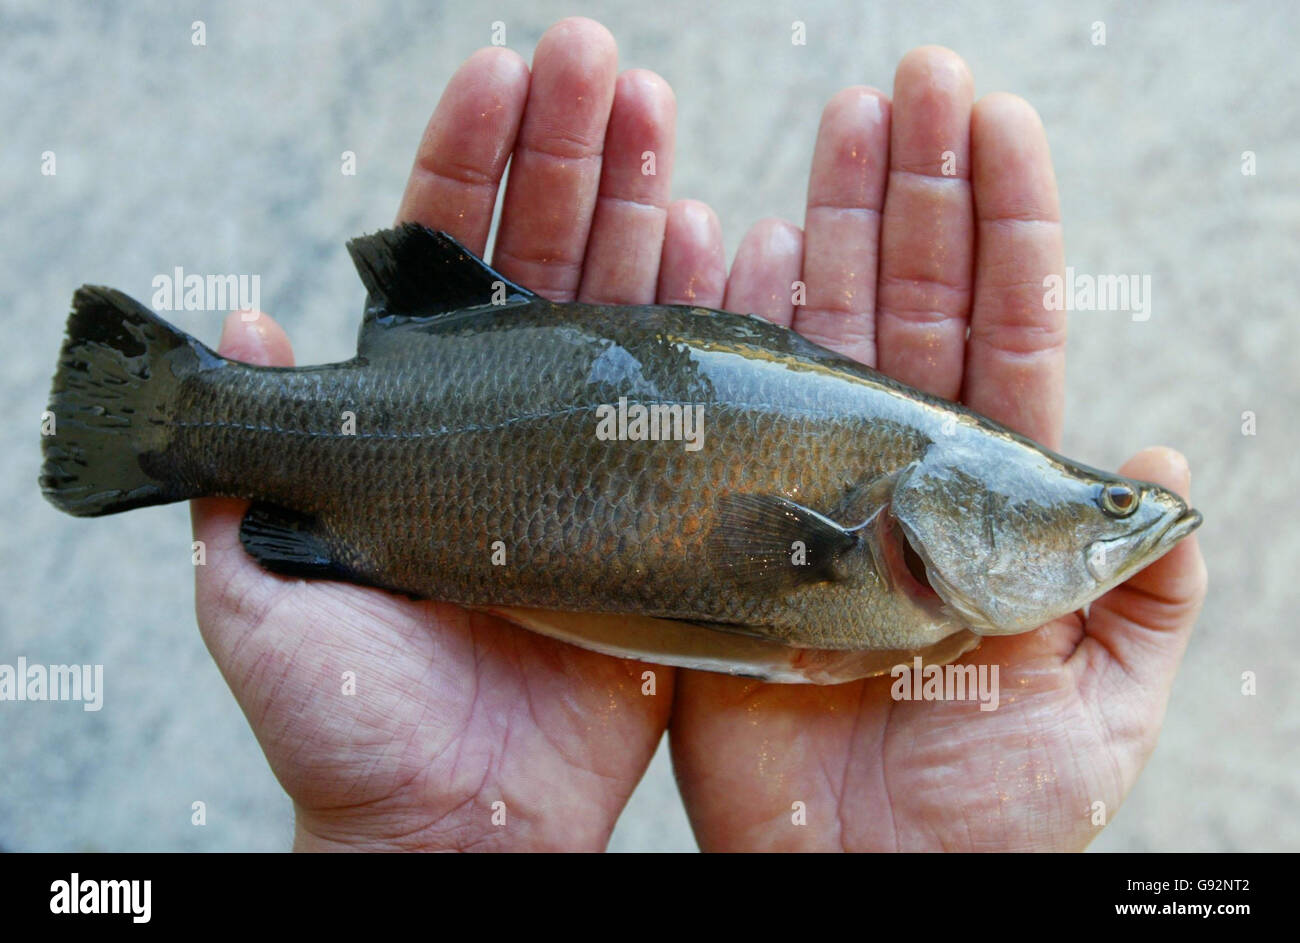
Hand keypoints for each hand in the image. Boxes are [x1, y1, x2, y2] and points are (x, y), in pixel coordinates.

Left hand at [191, 18, 702, 850]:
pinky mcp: (665, 512)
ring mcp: (598, 457)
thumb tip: (247, 323)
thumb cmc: (350, 717)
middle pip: (546, 261)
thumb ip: (250, 466)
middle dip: (571, 156)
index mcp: (420, 422)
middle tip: (605, 67)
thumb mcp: (265, 588)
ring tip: (668, 125)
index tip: (501, 76)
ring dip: (648, 211)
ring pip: (627, 308)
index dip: (469, 167)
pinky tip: (739, 249)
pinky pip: (702, 402)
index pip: (444, 265)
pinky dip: (723, 323)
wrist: (454, 823)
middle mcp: (515, 421)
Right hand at [668, 47, 1207, 850]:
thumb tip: (1162, 469)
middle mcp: (892, 473)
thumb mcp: (1103, 705)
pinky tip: (716, 245)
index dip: (1001, 227)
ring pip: (812, 336)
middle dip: (910, 191)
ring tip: (822, 127)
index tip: (993, 123)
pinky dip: (713, 331)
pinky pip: (717, 414)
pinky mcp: (722, 530)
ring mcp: (803, 490)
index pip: (1001, 332)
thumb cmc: (991, 811)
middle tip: (907, 81)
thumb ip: (1138, 593)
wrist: (868, 881)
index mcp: (988, 496)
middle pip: (903, 305)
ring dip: (816, 229)